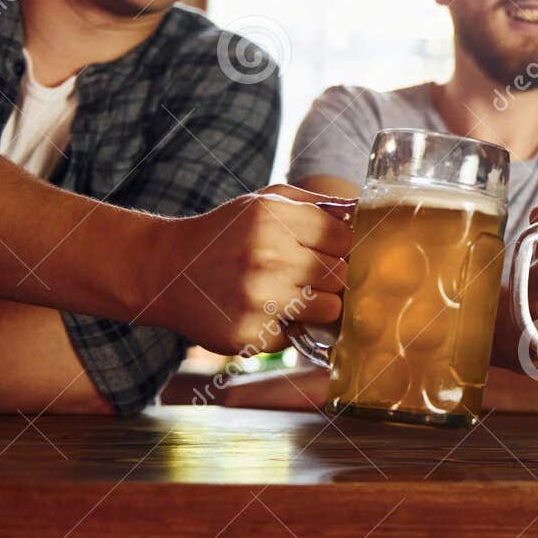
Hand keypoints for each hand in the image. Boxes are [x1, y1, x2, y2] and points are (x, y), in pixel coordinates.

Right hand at [144, 185, 353, 354]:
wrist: (167, 271)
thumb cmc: (227, 234)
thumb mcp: (266, 202)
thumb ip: (319, 206)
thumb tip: (370, 215)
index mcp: (272, 217)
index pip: (345, 238)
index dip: (340, 248)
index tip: (327, 252)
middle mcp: (266, 256)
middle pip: (343, 275)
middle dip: (332, 277)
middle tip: (307, 275)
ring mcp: (257, 298)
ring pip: (331, 309)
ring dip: (319, 306)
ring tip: (290, 295)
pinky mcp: (248, 334)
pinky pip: (300, 335)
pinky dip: (290, 328)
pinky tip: (265, 313)